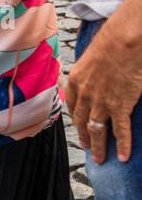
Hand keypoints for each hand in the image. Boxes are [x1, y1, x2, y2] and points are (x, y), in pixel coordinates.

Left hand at [66, 5, 141, 161]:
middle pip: (82, 121)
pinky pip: (120, 131)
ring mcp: (101, 102)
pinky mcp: (120, 106)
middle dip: (84, 137)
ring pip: (97, 131)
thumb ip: (93, 69)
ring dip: (99, 147)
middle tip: (87, 148)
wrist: (125, 40)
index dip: (76, 118)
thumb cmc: (113, 40)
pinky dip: (122, 146)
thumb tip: (100, 72)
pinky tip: (122, 157)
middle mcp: (85, 94)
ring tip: (100, 159)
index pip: (73, 105)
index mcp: (76, 80)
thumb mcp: (93, 54)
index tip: (79, 126)